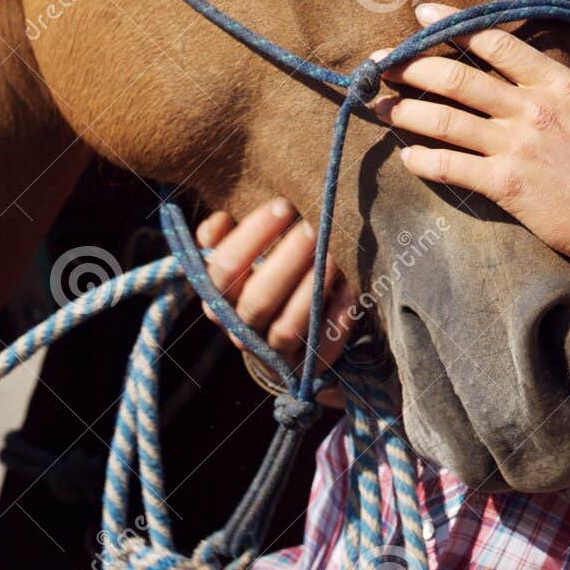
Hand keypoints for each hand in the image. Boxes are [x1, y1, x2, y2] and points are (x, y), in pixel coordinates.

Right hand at [195, 199, 358, 403]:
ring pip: (286, 328)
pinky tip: (351, 288)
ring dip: (311, 290)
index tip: (283, 205)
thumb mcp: (241, 255)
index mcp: (218, 295)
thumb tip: (220, 221)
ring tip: (334, 256)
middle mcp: (240, 326)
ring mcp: (271, 351)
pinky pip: (321, 347)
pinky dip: (337, 317)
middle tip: (314, 228)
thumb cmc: (261, 275)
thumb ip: (224, 237)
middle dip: (288, 261)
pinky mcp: (303, 365)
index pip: (225, 268)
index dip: (252, 236)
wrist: (279, 336)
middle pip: (257, 299)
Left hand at [375, 3, 569, 298]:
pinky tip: (407, 155)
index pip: (496, 41)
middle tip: (381, 60)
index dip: (454, 24)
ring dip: (405, 110)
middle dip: (412, 64)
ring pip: (446, 120)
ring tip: (376, 103)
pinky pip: (452, 168)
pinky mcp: (506, 187)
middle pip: (458, 77)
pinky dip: (424, 160)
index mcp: (562, 84)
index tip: (422, 14)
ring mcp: (517, 148)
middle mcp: (533, 109)